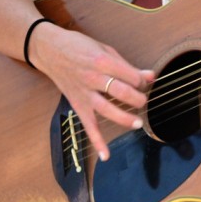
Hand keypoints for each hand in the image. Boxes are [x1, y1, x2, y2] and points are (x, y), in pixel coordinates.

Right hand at [29, 24, 154, 160]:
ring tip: (138, 123)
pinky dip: (97, 141)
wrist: (50, 50)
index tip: (147, 81)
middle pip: (120, 92)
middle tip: (144, 100)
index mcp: (102, 61)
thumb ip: (127, 65)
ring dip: (124, 118)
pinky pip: (88, 126)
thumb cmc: (80, 46)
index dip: (142, 80)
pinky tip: (106, 155)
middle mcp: (93, 78)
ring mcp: (84, 93)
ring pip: (106, 109)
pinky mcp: (77, 105)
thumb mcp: (105, 49)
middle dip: (136, 98)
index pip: (128, 75)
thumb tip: (150, 76)